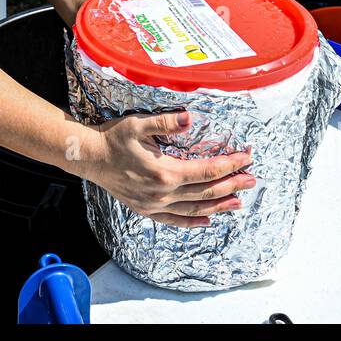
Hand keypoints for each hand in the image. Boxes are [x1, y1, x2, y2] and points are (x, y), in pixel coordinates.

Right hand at [78, 111, 256, 227]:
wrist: (88, 157)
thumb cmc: (113, 138)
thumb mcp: (137, 124)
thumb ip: (165, 121)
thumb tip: (189, 118)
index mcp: (165, 171)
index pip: (207, 170)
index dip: (230, 164)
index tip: (247, 158)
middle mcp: (162, 192)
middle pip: (206, 191)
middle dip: (232, 185)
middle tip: (252, 179)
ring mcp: (154, 204)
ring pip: (194, 209)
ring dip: (219, 205)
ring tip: (238, 202)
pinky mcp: (146, 209)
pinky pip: (174, 220)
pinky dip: (193, 222)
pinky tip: (207, 220)